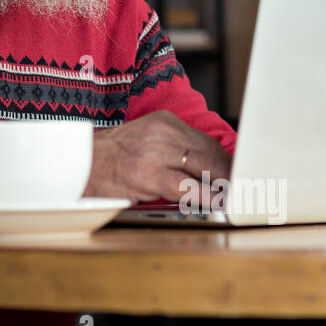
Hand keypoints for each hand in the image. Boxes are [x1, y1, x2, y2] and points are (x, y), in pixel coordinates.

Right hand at [84, 110, 231, 204]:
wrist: (80, 165)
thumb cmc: (113, 157)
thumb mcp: (146, 141)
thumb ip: (175, 150)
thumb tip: (210, 169)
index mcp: (164, 121)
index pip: (206, 142)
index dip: (227, 161)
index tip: (240, 175)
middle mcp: (161, 132)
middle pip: (210, 153)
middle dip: (230, 174)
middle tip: (245, 190)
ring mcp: (154, 153)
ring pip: (202, 169)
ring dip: (222, 187)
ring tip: (234, 199)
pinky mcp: (147, 175)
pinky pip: (185, 188)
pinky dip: (204, 197)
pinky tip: (215, 204)